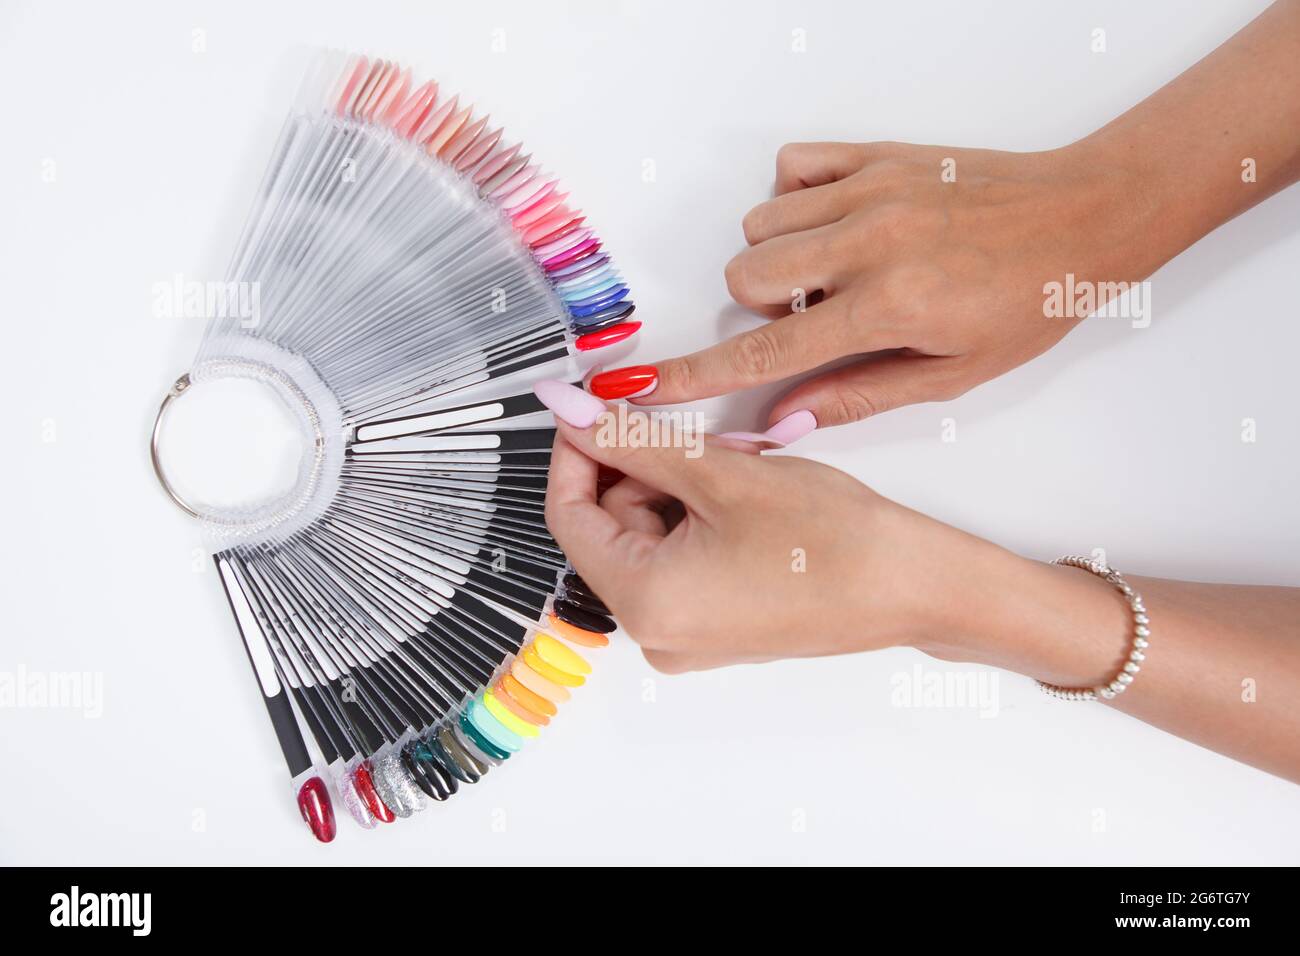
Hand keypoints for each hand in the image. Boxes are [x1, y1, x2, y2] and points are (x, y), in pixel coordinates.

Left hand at [541, 388, 1007, 671]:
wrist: (914, 586)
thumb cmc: (834, 543)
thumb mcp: (718, 472)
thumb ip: (633, 439)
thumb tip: (573, 413)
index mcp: (644, 604)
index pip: (568, 515)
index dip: (576, 450)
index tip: (589, 408)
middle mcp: (657, 634)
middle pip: (611, 526)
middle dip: (642, 468)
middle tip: (692, 428)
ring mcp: (688, 636)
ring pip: (650, 537)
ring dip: (677, 486)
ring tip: (734, 459)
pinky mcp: (718, 628)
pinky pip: (681, 560)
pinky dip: (699, 516)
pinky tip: (740, 488)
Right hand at [590, 139, 1164, 428]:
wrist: (1084, 218)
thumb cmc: (1027, 304)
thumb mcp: (952, 376)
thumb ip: (858, 395)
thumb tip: (782, 419)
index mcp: (888, 307)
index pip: (766, 353)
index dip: (696, 377)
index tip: (644, 388)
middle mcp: (867, 243)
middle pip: (744, 278)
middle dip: (759, 311)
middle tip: (817, 320)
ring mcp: (868, 190)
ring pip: (760, 228)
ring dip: (780, 262)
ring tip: (836, 274)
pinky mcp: (875, 155)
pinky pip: (790, 171)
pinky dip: (794, 204)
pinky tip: (834, 228)